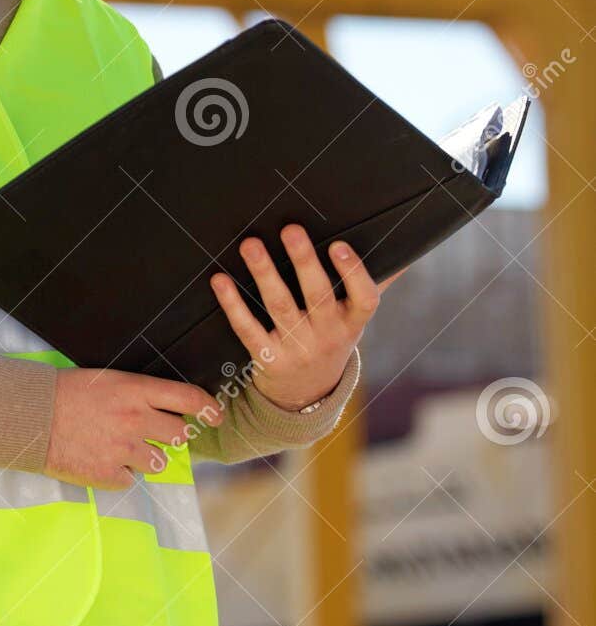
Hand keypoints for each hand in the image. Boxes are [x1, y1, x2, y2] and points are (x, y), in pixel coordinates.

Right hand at [44, 367, 224, 489]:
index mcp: (135, 391)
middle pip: (179, 434)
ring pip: (159, 462)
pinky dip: (119, 473)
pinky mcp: (108, 474)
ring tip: (120, 447)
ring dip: (146, 458)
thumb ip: (138, 396)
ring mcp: (123, 449)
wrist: (31, 416)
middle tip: (154, 434)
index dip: (207, 408)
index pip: (187, 398)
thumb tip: (162, 410)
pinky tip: (101, 459)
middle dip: (172, 436)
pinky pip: (129, 480)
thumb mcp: (107, 381)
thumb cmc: (64, 393)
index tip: (216, 415)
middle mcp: (135, 420)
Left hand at [210, 224, 393, 411]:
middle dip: (304, 261)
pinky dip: (233, 304)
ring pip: (280, 307)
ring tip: (251, 245)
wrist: (307, 395)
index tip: (339, 245)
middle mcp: (327, 336)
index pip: (363, 299)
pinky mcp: (267, 358)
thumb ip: (373, 285)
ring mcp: (296, 348)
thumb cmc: (332, 340)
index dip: (353, 272)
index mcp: (352, 323)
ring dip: (265, 273)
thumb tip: (404, 251)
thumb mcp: (355, 320)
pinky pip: (248, 329)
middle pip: (317, 296)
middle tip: (290, 229)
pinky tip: (220, 281)